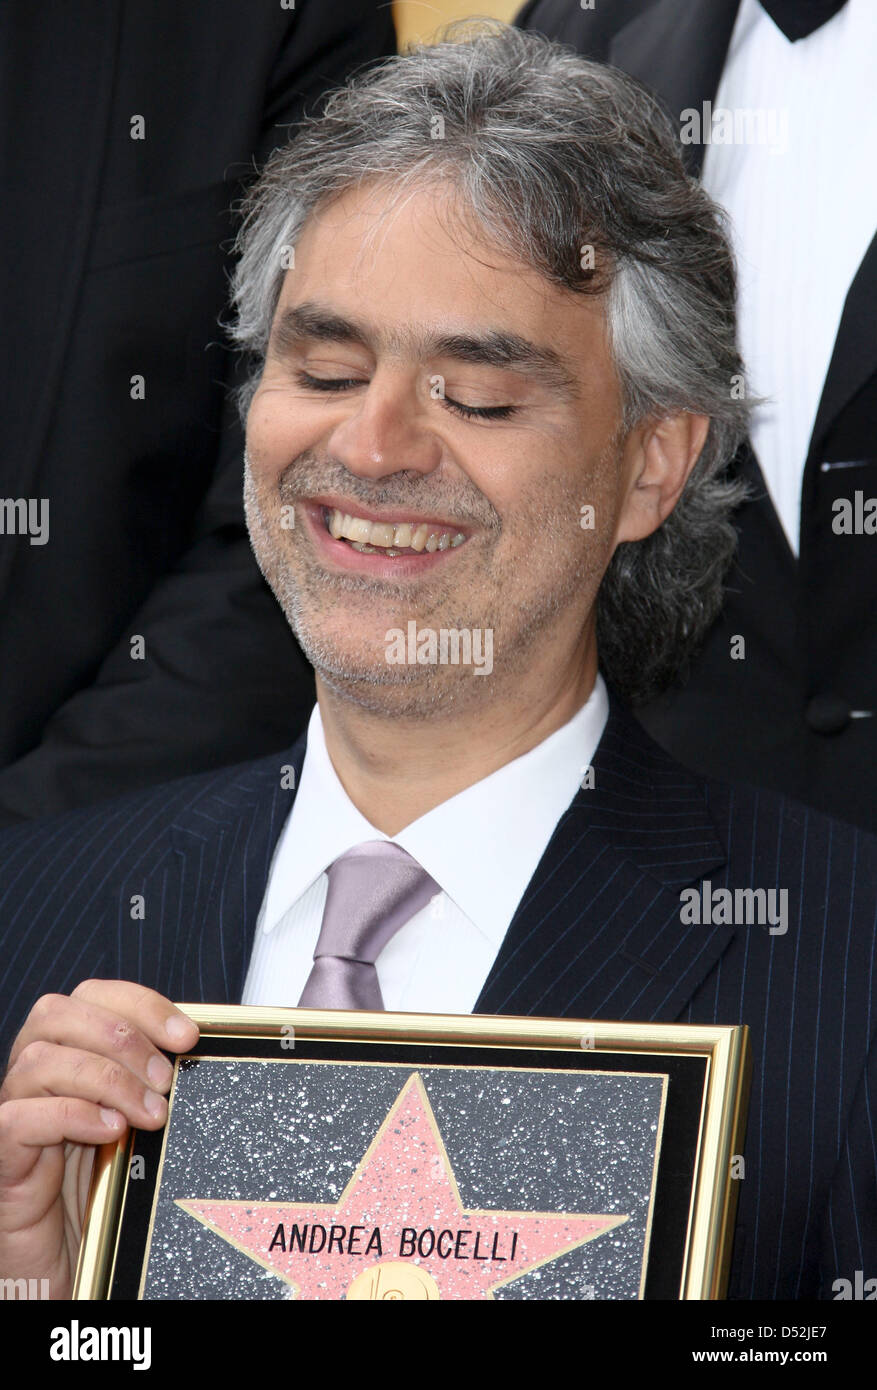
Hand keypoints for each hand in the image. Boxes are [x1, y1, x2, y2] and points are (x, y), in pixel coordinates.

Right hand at [0, 979, 198, 1297]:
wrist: (67, 1256)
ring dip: (107, 1079)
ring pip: (40, 1060)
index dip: (141, 1004)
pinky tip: (111, 1131)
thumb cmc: (104, 1182)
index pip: (93, 996)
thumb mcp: (138, 1118)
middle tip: (165, 1078)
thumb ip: (153, 1079)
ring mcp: (12, 1109)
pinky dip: (72, 1115)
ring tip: (150, 1115)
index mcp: (68, 1050)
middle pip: (58, 1013)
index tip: (187, 1035)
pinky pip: (20, 1117)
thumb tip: (196, 1045)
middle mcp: (34, 1072)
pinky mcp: (3, 1154)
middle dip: (122, 1036)